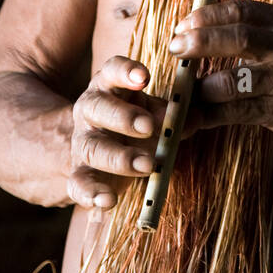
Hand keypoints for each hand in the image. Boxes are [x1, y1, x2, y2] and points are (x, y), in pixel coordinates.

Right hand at [67, 56, 197, 210]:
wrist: (103, 149)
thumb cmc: (137, 122)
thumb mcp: (154, 112)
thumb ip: (173, 114)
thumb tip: (193, 117)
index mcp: (109, 87)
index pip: (112, 71)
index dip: (126, 71)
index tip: (144, 78)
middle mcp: (90, 111)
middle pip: (98, 107)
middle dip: (124, 117)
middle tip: (149, 127)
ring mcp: (83, 143)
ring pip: (93, 147)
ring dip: (120, 158)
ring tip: (147, 166)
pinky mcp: (79, 173)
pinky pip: (79, 184)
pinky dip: (92, 193)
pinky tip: (108, 201)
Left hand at [169, 0, 272, 143]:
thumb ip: (253, 27)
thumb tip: (197, 27)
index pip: (240, 10)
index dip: (207, 16)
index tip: (183, 25)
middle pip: (238, 39)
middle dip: (200, 42)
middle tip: (175, 48)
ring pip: (232, 82)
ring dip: (201, 87)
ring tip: (183, 89)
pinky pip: (235, 112)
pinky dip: (209, 114)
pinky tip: (194, 115)